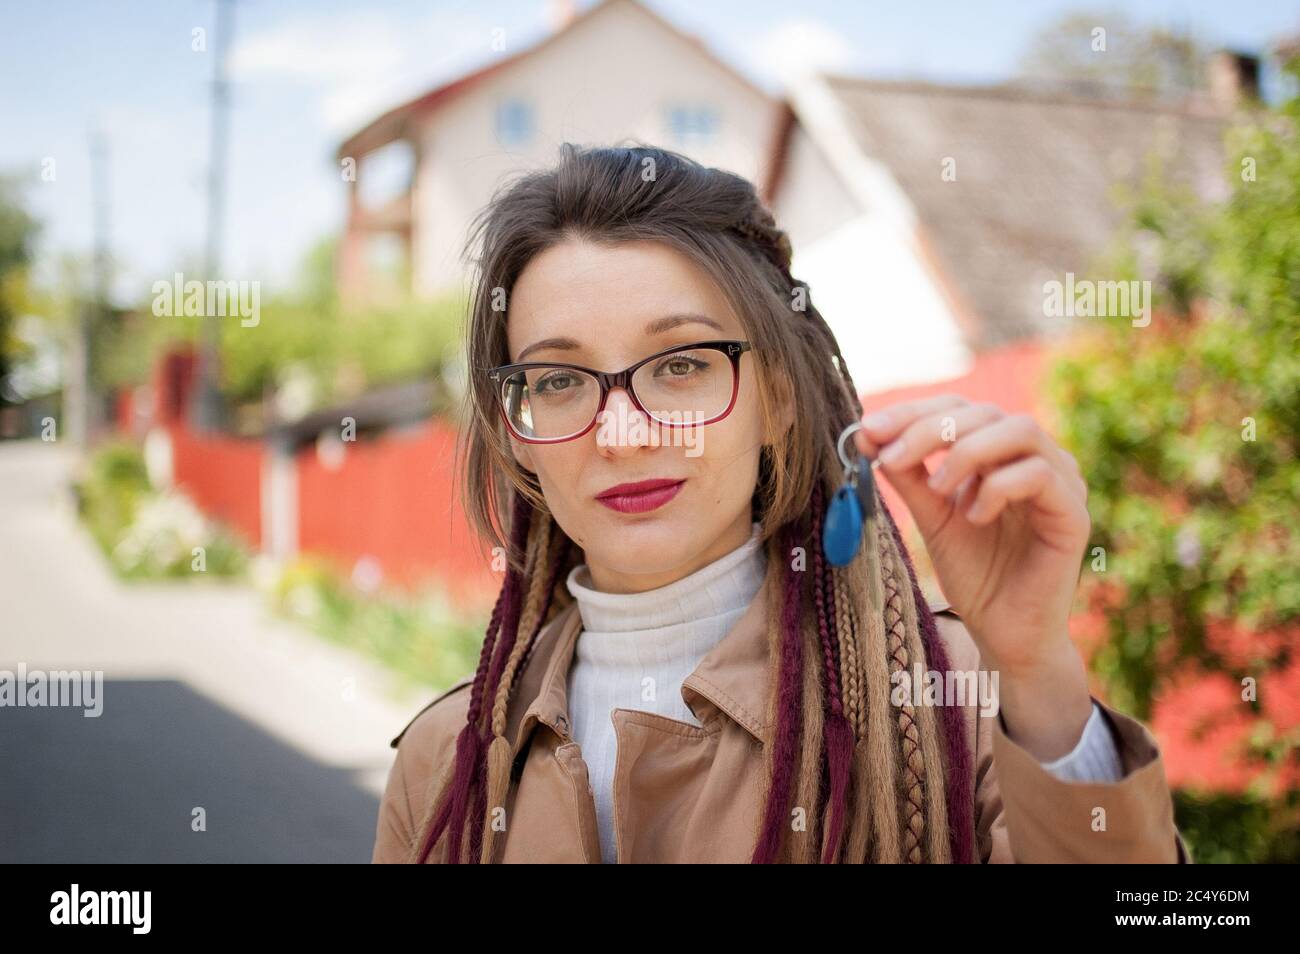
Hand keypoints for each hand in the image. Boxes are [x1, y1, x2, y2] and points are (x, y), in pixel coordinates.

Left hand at [856, 395, 1093, 759]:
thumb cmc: (975, 573)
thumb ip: (908, 476)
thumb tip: (867, 436)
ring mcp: (1061, 481)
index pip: (959, 409)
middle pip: (985, 412)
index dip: (913, 413)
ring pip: (1019, 429)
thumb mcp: (931, 516)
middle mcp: (1035, 457)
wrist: (1005, 632)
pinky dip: (997, 487)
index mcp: (1001, 452)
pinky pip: (1040, 474)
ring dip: (965, 452)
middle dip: (928, 429)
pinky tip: (973, 516)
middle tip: (888, 457)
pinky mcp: (1074, 513)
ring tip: (935, 489)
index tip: (868, 431)